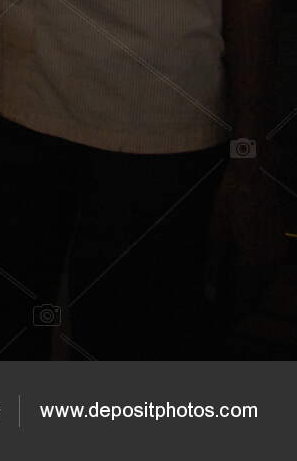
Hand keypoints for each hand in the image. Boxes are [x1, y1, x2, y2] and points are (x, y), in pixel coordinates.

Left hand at [207, 155, 285, 318]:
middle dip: (246, 303)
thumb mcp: (216, 231)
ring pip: (268, 281)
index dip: (237, 312)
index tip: (227, 320)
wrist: (255, 172)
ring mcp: (280, 250)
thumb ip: (213, 266)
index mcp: (252, 259)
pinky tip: (252, 270)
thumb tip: (209, 293)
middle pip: (260, 293)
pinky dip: (262, 274)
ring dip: (255, 289)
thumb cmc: (232, 198)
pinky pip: (274, 267)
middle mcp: (270, 259)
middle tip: (231, 310)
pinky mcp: (282, 242)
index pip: (247, 299)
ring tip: (239, 293)